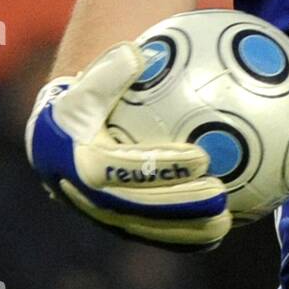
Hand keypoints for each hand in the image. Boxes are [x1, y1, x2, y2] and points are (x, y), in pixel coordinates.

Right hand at [25, 41, 229, 250]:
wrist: (61, 135)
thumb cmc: (86, 96)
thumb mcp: (89, 79)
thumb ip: (109, 69)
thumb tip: (136, 53)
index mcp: (72, 158)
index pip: (116, 168)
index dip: (157, 167)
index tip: (202, 158)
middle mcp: (81, 194)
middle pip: (133, 207)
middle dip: (178, 206)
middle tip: (220, 197)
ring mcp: (98, 214)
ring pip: (144, 227)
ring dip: (186, 228)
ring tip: (227, 220)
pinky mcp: (113, 223)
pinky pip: (151, 232)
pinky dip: (184, 235)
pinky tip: (222, 230)